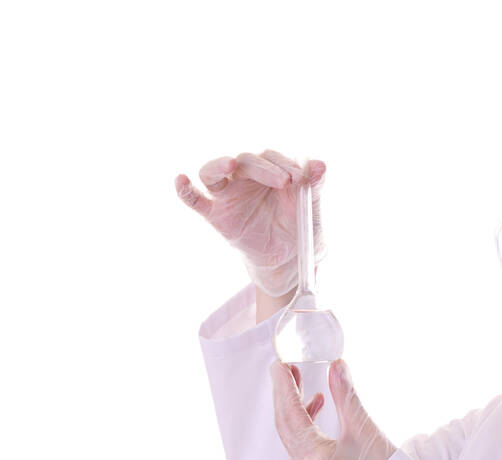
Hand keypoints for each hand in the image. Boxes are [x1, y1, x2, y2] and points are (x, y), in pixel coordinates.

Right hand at [175, 149, 325, 296]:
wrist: (289, 259)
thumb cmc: (298, 227)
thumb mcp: (309, 208)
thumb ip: (313, 186)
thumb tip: (321, 164)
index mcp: (268, 170)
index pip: (271, 158)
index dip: (284, 164)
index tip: (300, 179)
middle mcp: (244, 177)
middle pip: (245, 161)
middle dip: (264, 168)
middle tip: (284, 181)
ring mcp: (227, 194)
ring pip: (213, 172)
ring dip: (219, 166)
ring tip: (230, 166)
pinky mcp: (215, 215)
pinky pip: (195, 200)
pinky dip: (185, 190)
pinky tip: (181, 180)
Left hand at [269, 358, 397, 459]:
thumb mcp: (364, 427)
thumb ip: (345, 395)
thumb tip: (335, 366)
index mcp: (314, 457)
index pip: (291, 415)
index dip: (284, 387)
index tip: (280, 364)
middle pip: (285, 424)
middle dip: (283, 393)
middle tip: (284, 367)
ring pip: (290, 432)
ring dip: (292, 404)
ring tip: (298, 379)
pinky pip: (300, 441)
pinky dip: (303, 419)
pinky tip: (315, 402)